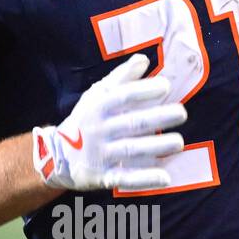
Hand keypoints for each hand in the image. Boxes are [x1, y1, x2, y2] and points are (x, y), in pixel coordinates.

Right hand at [32, 52, 186, 191]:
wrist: (56, 156)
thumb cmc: (86, 120)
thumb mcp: (96, 95)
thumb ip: (121, 78)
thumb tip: (143, 59)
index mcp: (98, 107)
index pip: (123, 96)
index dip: (144, 90)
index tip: (166, 87)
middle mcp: (99, 130)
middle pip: (131, 123)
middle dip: (158, 118)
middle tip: (181, 113)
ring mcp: (101, 154)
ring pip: (131, 150)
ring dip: (156, 146)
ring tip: (178, 142)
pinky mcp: (103, 177)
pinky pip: (126, 178)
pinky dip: (145, 179)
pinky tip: (165, 178)